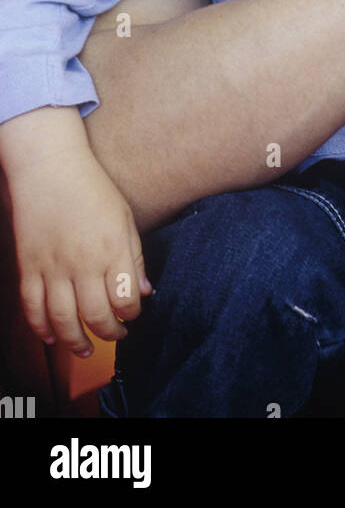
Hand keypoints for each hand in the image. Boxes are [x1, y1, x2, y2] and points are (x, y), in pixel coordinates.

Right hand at [12, 147, 151, 357]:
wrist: (50, 166)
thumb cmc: (93, 188)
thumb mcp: (125, 217)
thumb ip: (135, 257)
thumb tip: (145, 291)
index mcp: (112, 248)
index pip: (126, 299)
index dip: (132, 313)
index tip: (132, 312)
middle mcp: (83, 262)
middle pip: (97, 316)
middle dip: (109, 333)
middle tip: (115, 334)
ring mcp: (53, 266)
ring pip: (63, 320)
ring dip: (75, 342)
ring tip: (85, 349)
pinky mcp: (28, 266)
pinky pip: (33, 307)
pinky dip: (41, 327)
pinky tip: (52, 335)